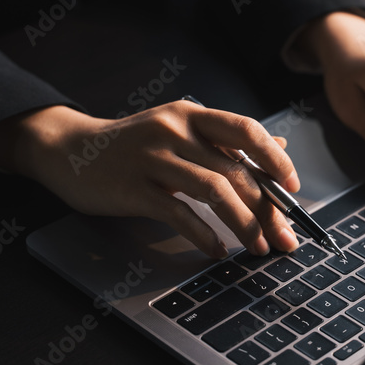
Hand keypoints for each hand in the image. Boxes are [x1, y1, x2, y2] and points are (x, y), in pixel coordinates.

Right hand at [0, 103, 301, 258]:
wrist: (71, 151)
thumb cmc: (134, 144)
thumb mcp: (181, 131)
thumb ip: (226, 140)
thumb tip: (278, 144)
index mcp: (192, 114)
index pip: (246, 131)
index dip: (275, 160)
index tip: (294, 189)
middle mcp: (176, 130)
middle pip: (236, 170)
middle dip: (267, 209)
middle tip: (285, 238)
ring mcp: (155, 158)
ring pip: (215, 191)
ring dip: (244, 224)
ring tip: (258, 248)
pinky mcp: (136, 187)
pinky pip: (180, 213)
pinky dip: (205, 234)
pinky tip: (219, 249)